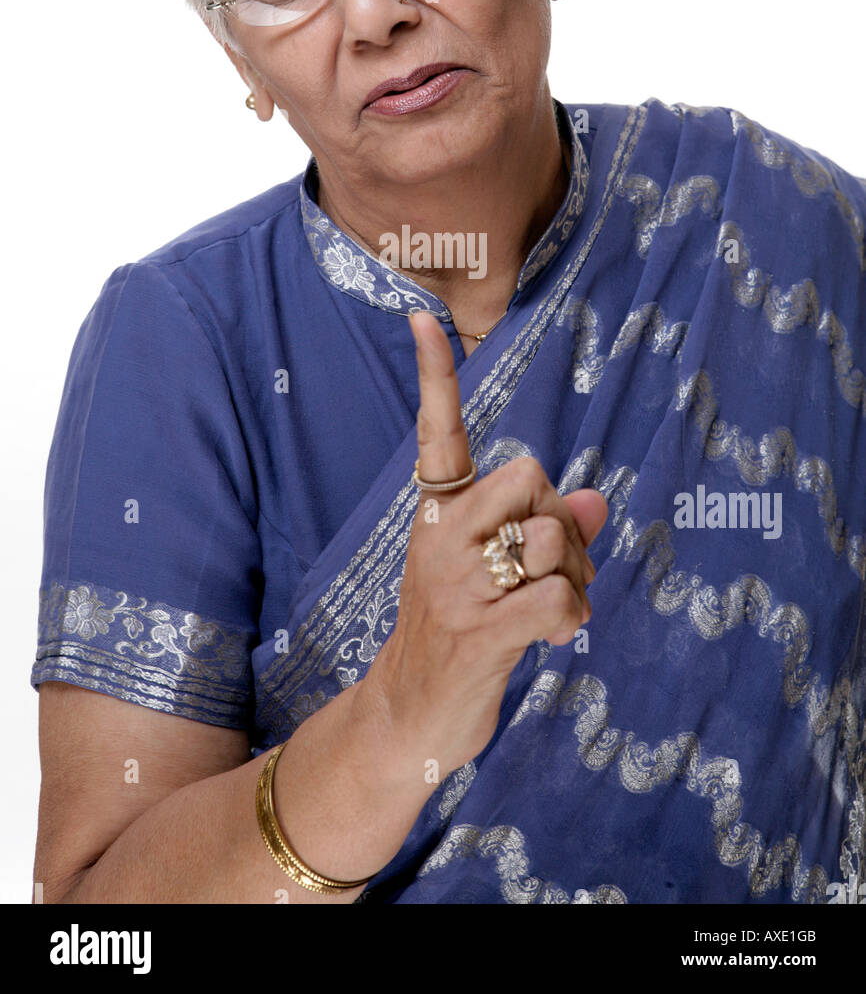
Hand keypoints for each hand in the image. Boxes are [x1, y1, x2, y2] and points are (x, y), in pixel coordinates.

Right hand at [366, 310, 607, 778]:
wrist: (411, 717)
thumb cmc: (461, 635)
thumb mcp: (496, 573)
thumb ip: (547, 531)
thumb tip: (598, 498)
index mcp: (439, 515)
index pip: (436, 433)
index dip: (434, 375)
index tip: (419, 316)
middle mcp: (439, 538)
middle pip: (532, 474)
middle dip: (562, 516)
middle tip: (555, 564)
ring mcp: (454, 585)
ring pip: (555, 535)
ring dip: (578, 575)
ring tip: (556, 607)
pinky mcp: (478, 632)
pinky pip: (559, 597)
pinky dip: (575, 618)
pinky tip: (556, 638)